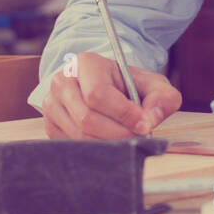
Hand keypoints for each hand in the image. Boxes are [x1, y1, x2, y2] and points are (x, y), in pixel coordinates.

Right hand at [43, 51, 181, 139]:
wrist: (108, 88)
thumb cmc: (130, 86)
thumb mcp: (153, 85)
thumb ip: (163, 97)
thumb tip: (150, 118)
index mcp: (86, 63)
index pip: (98, 94)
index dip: (123, 114)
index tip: (144, 125)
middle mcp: (63, 81)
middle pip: (87, 119)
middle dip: (118, 133)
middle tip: (138, 136)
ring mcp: (51, 104)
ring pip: (78, 136)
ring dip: (108, 143)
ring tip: (126, 138)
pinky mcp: (50, 125)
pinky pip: (71, 145)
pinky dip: (95, 149)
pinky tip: (110, 141)